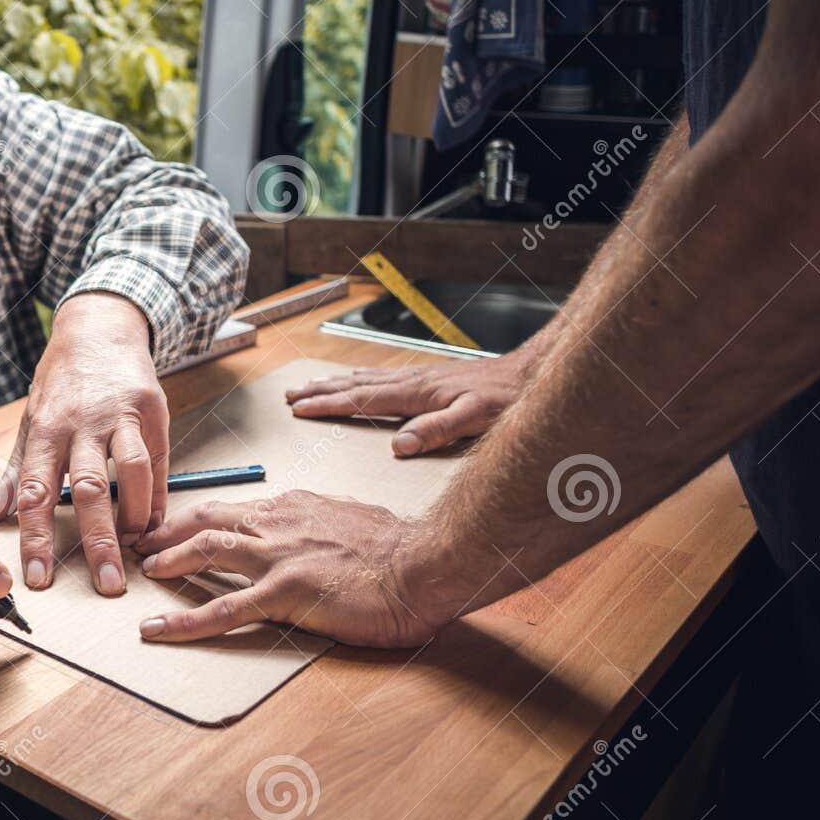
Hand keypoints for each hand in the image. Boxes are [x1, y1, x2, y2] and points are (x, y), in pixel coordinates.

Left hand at [0, 292, 166, 596]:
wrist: (100, 328)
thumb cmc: (62, 383)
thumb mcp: (31, 422)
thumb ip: (14, 473)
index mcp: (45, 431)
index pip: (36, 492)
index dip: (36, 538)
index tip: (39, 579)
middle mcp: (81, 424)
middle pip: (89, 490)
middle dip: (99, 542)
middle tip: (108, 585)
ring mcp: (120, 415)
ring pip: (131, 473)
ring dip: (136, 518)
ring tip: (138, 552)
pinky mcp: (152, 409)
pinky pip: (158, 460)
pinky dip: (159, 496)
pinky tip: (156, 523)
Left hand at [132, 491, 449, 646]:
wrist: (424, 565)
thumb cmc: (398, 549)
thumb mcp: (351, 518)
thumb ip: (321, 521)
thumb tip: (314, 526)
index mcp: (293, 506)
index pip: (232, 507)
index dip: (196, 517)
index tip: (173, 526)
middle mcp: (278, 523)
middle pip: (206, 518)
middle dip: (167, 530)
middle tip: (139, 542)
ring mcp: (278, 556)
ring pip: (205, 550)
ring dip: (167, 561)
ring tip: (142, 573)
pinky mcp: (284, 592)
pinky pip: (222, 610)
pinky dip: (183, 620)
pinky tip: (158, 629)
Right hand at [284, 350, 530, 456]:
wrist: (529, 374)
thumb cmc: (506, 398)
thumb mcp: (475, 419)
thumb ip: (438, 430)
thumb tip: (401, 445)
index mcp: (416, 393)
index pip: (361, 400)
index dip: (328, 405)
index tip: (300, 408)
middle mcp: (412, 381)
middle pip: (355, 385)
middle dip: (321, 391)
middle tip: (291, 395)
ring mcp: (419, 377)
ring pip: (366, 378)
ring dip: (335, 382)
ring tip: (310, 384)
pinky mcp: (429, 377)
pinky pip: (382, 376)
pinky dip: (359, 378)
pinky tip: (357, 379)